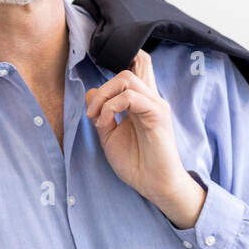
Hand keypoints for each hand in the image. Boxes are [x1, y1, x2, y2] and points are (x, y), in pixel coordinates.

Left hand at [84, 49, 203, 228]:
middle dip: (102, 87)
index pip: (139, 66)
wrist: (154, 184)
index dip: (119, 64)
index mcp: (141, 102)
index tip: (98, 92)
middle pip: (128, 68)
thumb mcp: (109, 135)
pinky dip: (111, 107)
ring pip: (127, 79)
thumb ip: (101, 114)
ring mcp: (155, 105)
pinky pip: (131, 97)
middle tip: (92, 113)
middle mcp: (150, 99)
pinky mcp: (158, 115)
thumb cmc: (135, 163)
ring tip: (98, 119)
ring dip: (104, 97)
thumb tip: (91, 93)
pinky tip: (106, 123)